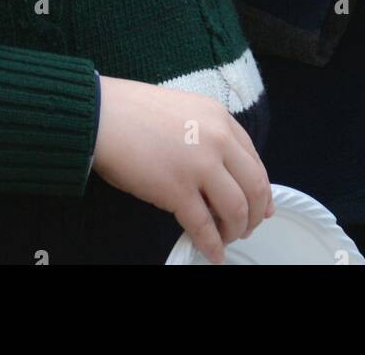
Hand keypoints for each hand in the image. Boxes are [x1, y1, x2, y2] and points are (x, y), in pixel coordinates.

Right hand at [91, 76, 273, 263]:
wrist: (102, 115)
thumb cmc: (134, 112)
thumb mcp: (185, 111)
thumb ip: (207, 135)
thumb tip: (222, 172)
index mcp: (220, 118)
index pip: (254, 159)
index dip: (261, 189)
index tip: (262, 207)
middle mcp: (217, 139)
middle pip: (253, 186)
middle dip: (254, 214)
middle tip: (246, 228)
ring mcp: (199, 164)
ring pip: (236, 209)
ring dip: (235, 230)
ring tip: (226, 240)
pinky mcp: (177, 189)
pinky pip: (204, 226)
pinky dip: (212, 245)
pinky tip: (212, 254)